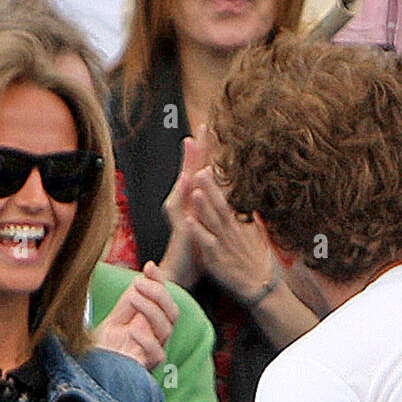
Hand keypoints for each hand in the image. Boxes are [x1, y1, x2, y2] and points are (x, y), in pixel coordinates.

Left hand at [91, 262, 179, 370]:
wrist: (94, 363)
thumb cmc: (108, 340)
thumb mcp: (121, 310)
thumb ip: (135, 293)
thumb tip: (150, 268)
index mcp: (154, 320)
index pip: (166, 299)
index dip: (161, 282)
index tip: (149, 267)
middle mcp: (157, 335)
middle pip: (173, 313)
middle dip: (158, 293)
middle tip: (137, 283)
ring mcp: (153, 350)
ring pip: (166, 329)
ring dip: (151, 309)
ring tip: (132, 298)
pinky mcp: (146, 365)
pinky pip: (157, 353)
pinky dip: (147, 339)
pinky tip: (132, 329)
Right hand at [159, 135, 206, 289]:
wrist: (181, 275)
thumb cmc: (195, 252)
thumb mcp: (208, 226)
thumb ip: (212, 209)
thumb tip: (221, 194)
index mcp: (195, 203)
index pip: (201, 173)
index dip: (207, 153)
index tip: (212, 130)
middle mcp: (185, 205)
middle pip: (190, 171)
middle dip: (196, 149)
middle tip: (202, 126)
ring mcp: (181, 215)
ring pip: (183, 184)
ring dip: (187, 164)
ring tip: (191, 143)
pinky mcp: (180, 229)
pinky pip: (180, 209)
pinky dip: (183, 193)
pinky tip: (187, 179)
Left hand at [184, 138, 275, 303]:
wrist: (262, 289)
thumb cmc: (259, 265)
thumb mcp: (259, 240)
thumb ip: (253, 223)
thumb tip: (253, 209)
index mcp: (239, 227)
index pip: (226, 201)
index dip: (217, 185)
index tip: (208, 166)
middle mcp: (232, 233)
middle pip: (220, 206)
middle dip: (210, 188)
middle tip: (200, 169)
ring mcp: (224, 245)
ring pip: (213, 222)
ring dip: (203, 205)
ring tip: (195, 189)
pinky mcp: (217, 260)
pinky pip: (206, 243)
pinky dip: (198, 231)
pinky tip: (188, 220)